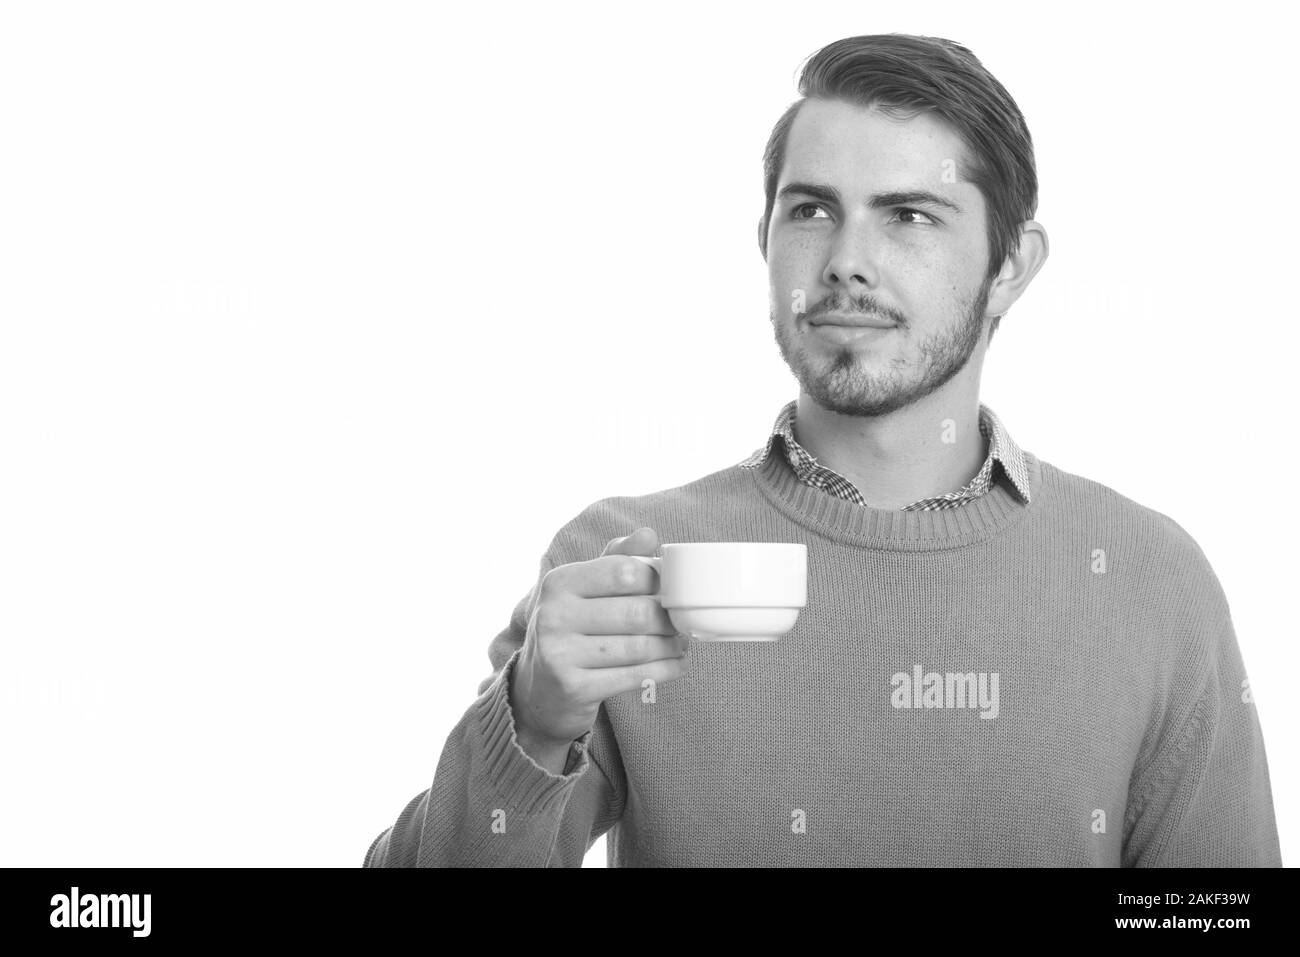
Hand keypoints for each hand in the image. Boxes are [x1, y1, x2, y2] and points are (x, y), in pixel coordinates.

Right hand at [509, 527, 687, 750]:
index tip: (670, 590)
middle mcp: (554, 616)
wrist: (538, 690)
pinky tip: (675, 665)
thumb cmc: (572, 630)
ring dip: (671, 646)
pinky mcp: (574, 688)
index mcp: (559, 583)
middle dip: (669, 619)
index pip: (624, 571)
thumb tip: (648, 534)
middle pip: (637, 613)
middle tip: (681, 622)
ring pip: (640, 647)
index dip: (658, 581)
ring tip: (679, 643)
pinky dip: (665, 670)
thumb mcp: (584, 589)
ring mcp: (561, 655)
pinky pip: (636, 676)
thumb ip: (616, 559)